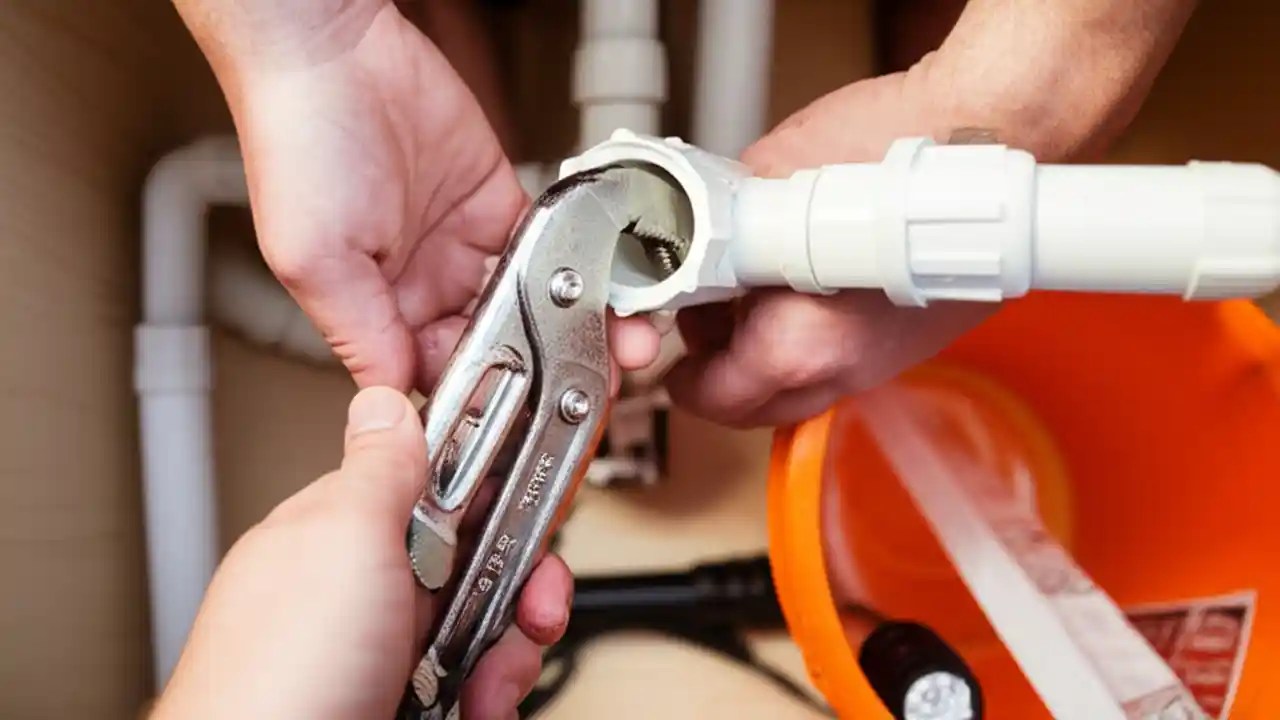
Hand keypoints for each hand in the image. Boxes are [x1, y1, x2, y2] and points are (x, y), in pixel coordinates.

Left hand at [152, 387, 562, 719]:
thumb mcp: (342, 543)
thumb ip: (380, 468)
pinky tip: (470, 710)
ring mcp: (384, 654)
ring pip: (489, 631)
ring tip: (480, 686)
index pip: (445, 481)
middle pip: (483, 560)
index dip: (505, 488)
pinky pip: (477, 688)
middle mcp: (367, 591)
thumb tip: (388, 402)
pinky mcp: (405, 703)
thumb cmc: (273, 681)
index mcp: (346, 531)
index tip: (547, 497)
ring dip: (506, 657)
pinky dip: (489, 702)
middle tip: (523, 608)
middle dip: (519, 587)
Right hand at [175, 0, 657, 391]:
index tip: (536, 422)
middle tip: (600, 387)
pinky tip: (604, 286)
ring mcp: (463, 245)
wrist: (333, 51)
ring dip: (577, 324)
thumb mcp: (316, 261)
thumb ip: (362, 333)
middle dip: (551, 370)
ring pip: (531, 301)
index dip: (487, 403)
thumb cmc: (299, 142)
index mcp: (377, 310)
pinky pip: (546, 241)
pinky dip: (578, 263)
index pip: (440, 377)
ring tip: (618, 343)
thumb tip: (393, 399)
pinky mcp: (495, 201)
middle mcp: (422, 284)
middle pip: (498, 346)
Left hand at [665, 0, 1196, 427]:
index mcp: (797, 345)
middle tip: (704, 329)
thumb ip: (720, 228)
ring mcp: (880, 364)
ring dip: (762, 365)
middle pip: (751, 411)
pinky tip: (805, 295)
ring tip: (754, 301)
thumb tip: (698, 238)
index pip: (709, 396)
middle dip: (718, 376)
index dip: (677, 373)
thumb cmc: (890, 150)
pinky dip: (807, 348)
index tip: (669, 357)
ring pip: (795, 395)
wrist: (986, 138)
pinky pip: (836, 369)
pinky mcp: (907, 346)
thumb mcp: (766, 180)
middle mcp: (842, 369)